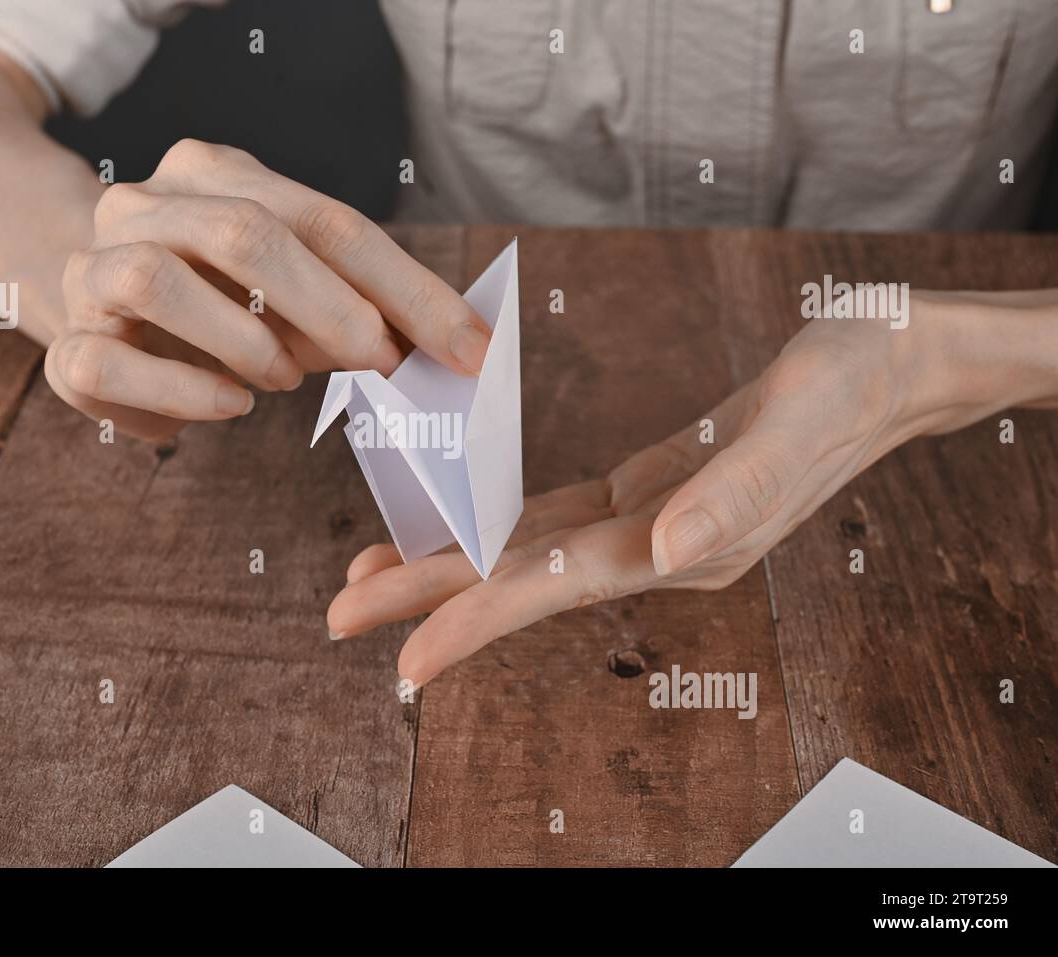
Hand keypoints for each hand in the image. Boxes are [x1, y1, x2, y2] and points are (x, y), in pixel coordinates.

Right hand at [45, 139, 491, 439]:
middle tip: (380, 362)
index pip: (327, 220)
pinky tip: (226, 407)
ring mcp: (94, 268)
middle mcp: (145, 204)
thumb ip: (361, 304)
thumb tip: (453, 348)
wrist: (101, 304)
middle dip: (328, 305)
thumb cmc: (223, 297)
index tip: (466, 349)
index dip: (405, 289)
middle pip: (242, 233)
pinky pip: (106, 364)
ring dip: (242, 340)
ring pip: (157, 282)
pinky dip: (178, 392)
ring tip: (283, 379)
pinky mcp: (68, 342)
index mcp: (215, 172)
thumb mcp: (298, 286)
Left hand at [327, 293, 1046, 689]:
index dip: (476, 622)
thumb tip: (665, 556)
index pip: (557, 590)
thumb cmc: (852, 380)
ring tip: (369, 576)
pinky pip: (555, 519)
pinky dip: (498, 528)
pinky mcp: (648, 489)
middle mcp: (660, 546)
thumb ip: (733, 494)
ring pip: (529, 554)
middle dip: (430, 600)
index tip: (404, 660)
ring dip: (451, 567)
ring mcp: (652, 523)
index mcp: (687, 541)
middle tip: (339, 616)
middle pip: (522, 580)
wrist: (889, 362)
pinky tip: (456, 528)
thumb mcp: (801, 421)